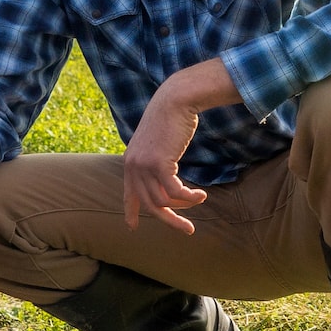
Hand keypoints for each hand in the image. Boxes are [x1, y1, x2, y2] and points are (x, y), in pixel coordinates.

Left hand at [123, 59, 241, 234]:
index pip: (129, 193)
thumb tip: (167, 183)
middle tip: (188, 230)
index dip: (130, 212)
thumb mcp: (158, 143)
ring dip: (185, 206)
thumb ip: (157, 162)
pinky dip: (189, 197)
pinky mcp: (158, 164)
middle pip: (150, 205)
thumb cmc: (171, 119)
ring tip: (201, 200)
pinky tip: (201, 195)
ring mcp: (143, 166)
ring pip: (163, 201)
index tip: (131, 227)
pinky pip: (175, 191)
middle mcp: (133, 166)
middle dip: (170, 219)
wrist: (175, 100)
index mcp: (130, 162)